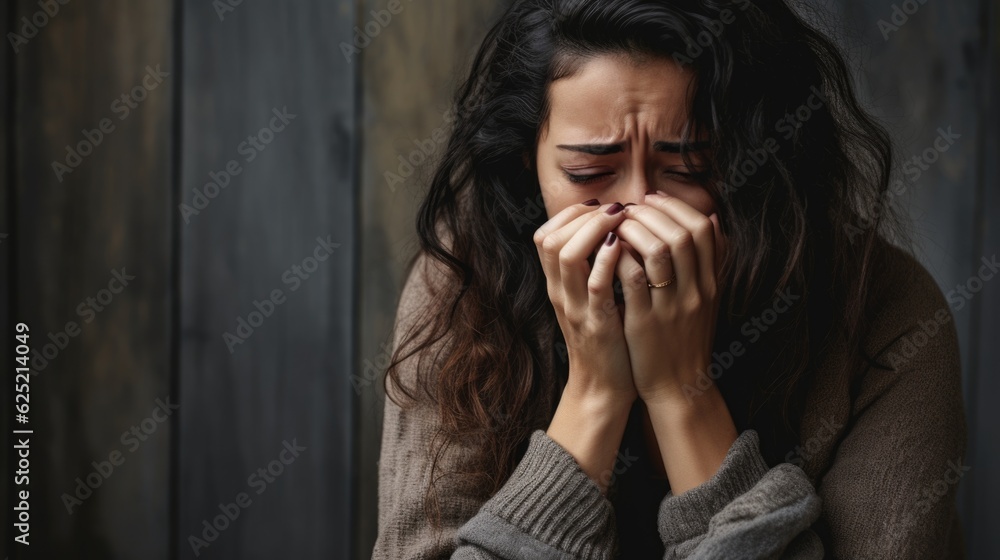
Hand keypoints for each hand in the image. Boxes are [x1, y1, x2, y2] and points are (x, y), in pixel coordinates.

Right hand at [533, 201, 636, 407]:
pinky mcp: (597, 323)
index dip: (569, 214)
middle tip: (613, 208)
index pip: (544, 236)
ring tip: (619, 218)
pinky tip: (622, 246)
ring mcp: (576, 308)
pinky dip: (606, 260)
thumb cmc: (606, 339)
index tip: (598, 206)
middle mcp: (560, 294)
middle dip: (581, 216)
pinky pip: (595, 284)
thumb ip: (592, 269)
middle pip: (550, 239)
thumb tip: (609, 230)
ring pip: (567, 254)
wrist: (604, 388)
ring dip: (593, 229)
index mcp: (557, 286)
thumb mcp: (590, 300)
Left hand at [612, 192, 726, 405]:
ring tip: (617, 224)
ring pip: (659, 250)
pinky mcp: (645, 322)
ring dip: (635, 230)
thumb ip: (710, 261)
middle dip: (653, 212)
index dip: (676, 207)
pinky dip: (619, 258)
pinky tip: (607, 251)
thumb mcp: (707, 299)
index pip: (703, 229)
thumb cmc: (686, 338)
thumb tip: (712, 218)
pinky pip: (632, 278)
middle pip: (682, 234)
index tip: (653, 198)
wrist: (678, 386)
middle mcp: (694, 292)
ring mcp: (670, 307)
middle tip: (630, 207)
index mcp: (710, 284)